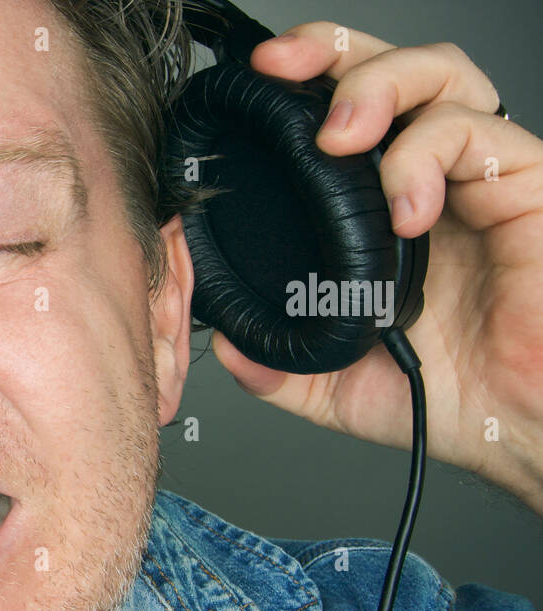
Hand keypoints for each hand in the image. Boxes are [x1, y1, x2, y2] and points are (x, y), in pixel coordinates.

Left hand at [211, 22, 542, 514]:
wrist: (515, 428)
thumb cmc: (444, 395)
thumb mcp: (332, 383)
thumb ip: (277, 362)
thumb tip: (225, 346)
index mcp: (379, 209)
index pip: (343, 112)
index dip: (301, 84)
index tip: (253, 86)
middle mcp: (430, 178)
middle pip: (389, 67)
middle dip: (330, 54)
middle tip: (281, 73)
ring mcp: (477, 178)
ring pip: (440, 76)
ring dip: (379, 86)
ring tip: (339, 138)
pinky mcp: (526, 187)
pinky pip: (479, 135)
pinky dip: (427, 156)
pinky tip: (406, 209)